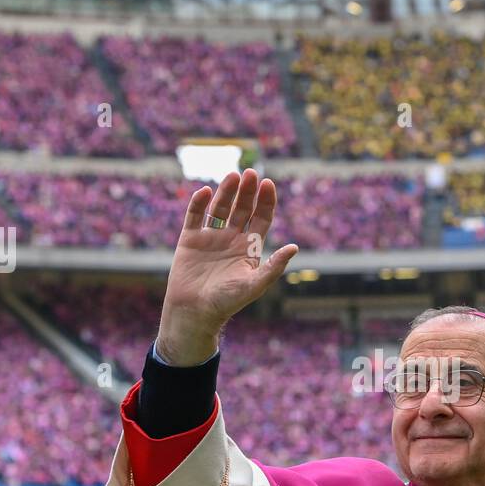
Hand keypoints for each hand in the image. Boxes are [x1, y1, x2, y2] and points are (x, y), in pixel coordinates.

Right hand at [155, 168, 298, 365]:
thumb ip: (274, 266)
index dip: (266, 201)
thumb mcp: (254, 284)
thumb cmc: (226, 302)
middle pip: (242, 208)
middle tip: (250, 173)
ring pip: (220, 208)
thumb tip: (295, 247)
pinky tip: (206, 191)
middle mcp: (231, 240)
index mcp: (250, 248)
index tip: (268, 183)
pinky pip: (195, 216)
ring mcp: (210, 238)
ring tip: (232, 176)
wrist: (194, 312)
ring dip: (226, 192)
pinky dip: (199, 203)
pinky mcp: (190, 239)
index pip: (261, 218)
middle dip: (247, 191)